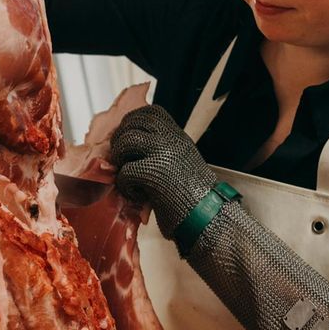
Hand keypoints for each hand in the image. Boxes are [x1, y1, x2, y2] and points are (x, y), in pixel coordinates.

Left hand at [109, 104, 217, 239]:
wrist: (208, 217)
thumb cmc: (193, 195)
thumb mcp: (181, 161)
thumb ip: (161, 148)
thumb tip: (128, 143)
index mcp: (178, 135)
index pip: (150, 112)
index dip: (132, 122)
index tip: (127, 138)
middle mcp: (172, 139)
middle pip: (133, 122)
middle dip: (120, 138)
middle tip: (121, 159)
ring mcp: (164, 153)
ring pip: (126, 141)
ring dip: (120, 160)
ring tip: (127, 176)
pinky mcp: (154, 173)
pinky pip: (126, 171)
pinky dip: (125, 185)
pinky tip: (136, 194)